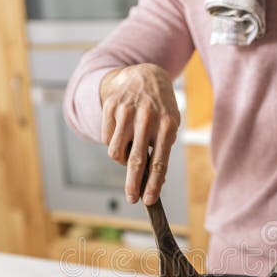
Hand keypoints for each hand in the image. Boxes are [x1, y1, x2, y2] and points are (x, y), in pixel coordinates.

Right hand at [100, 63, 180, 204]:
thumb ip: (163, 149)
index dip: (154, 184)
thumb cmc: (160, 108)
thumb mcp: (170, 124)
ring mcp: (127, 111)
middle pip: (136, 160)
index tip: (149, 201)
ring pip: (116, 152)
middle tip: (131, 199)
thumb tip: (155, 181)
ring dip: (121, 159)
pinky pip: (106, 138)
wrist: (144, 75)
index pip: (159, 162)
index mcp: (167, 125)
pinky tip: (121, 133)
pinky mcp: (110, 107)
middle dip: (133, 184)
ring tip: (129, 150)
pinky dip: (113, 142)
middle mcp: (147, 118)